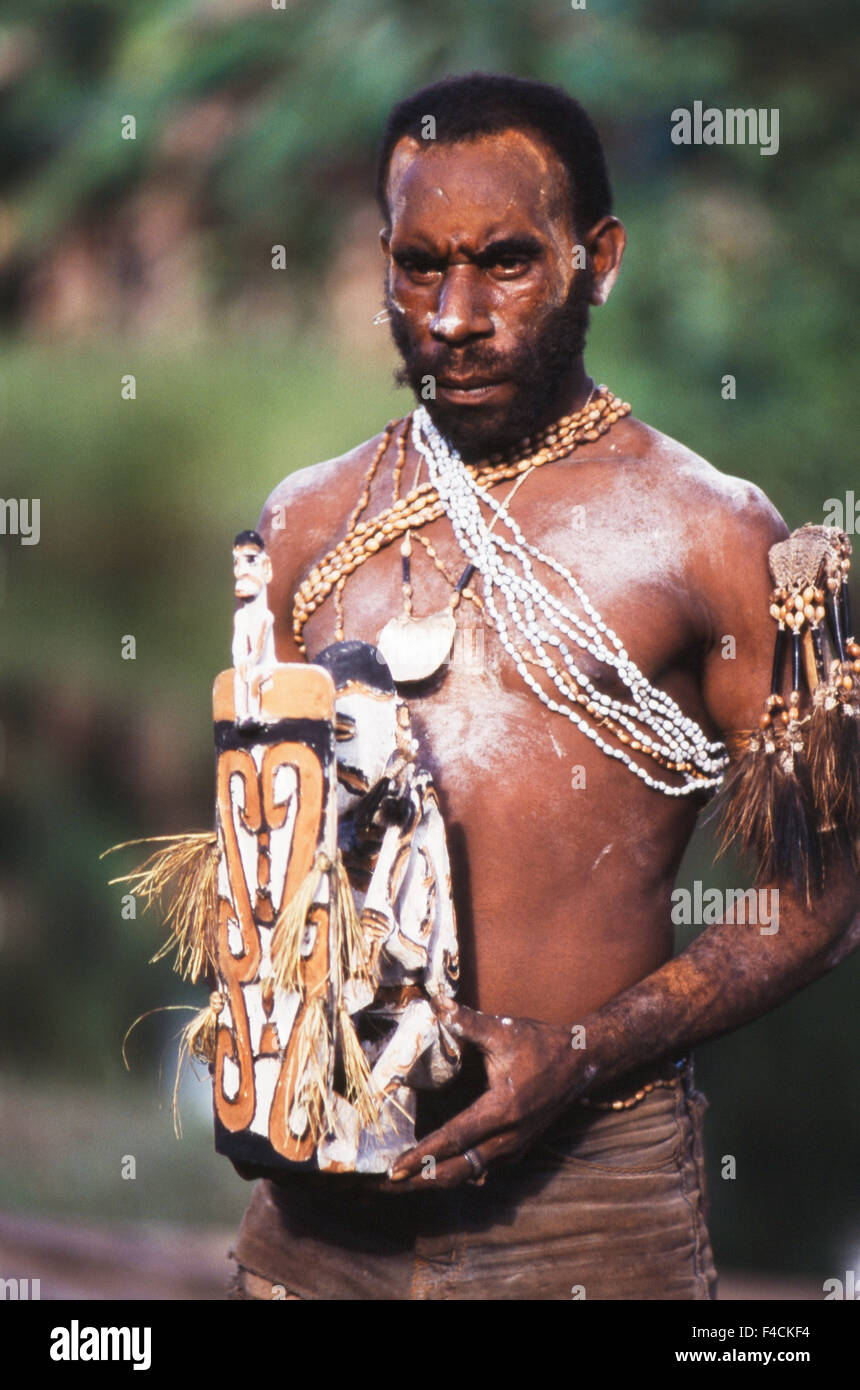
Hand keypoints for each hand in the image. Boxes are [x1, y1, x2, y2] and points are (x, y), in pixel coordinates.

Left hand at [375, 997, 589, 1192]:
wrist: (581, 1063)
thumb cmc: (541, 1045)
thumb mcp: (504, 1031)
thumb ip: (467, 1021)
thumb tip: (435, 1002)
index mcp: (502, 1109)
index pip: (455, 1138)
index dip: (423, 1154)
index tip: (394, 1168)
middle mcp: (508, 1137)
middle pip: (458, 1170)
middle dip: (421, 1180)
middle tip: (387, 1185)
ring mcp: (514, 1148)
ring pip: (469, 1174)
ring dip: (436, 1181)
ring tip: (404, 1184)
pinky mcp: (516, 1149)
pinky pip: (481, 1170)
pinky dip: (456, 1174)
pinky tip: (435, 1173)